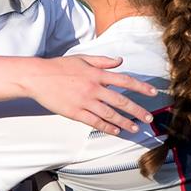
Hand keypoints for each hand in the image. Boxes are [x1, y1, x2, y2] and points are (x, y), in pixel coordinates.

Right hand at [25, 55, 158, 135]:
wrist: (38, 77)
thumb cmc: (59, 66)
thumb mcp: (82, 59)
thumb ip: (103, 61)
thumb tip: (120, 60)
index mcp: (97, 74)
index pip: (124, 80)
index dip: (140, 87)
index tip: (152, 93)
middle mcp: (93, 88)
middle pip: (121, 101)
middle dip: (137, 110)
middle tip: (148, 118)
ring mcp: (84, 101)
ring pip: (110, 114)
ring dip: (124, 122)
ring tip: (135, 129)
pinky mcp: (75, 112)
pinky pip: (95, 122)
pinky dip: (107, 127)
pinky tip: (116, 131)